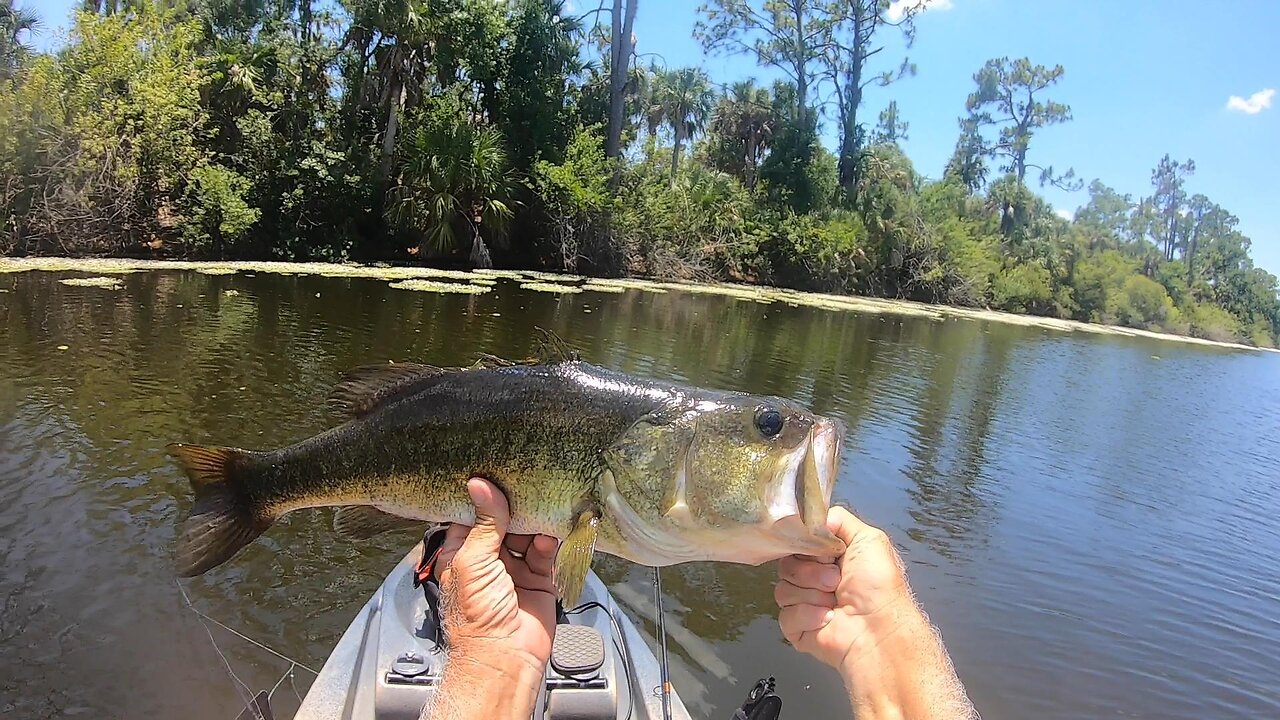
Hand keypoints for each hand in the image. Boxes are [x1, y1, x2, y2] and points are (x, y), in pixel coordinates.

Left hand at [428, 478, 559, 718]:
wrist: (504, 657)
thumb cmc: (476, 615)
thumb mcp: (474, 560)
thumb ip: (484, 522)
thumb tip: (480, 484)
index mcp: (462, 552)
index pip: (472, 515)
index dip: (484, 495)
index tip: (496, 469)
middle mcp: (488, 558)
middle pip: (503, 522)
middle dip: (516, 504)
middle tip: (529, 478)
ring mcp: (514, 569)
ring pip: (527, 534)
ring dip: (536, 520)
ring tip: (547, 498)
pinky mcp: (538, 579)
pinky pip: (546, 552)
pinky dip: (552, 539)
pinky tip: (555, 527)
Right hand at [775, 508, 976, 719]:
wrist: (877, 629)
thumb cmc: (879, 586)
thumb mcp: (869, 538)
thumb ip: (838, 519)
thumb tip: (813, 516)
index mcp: (830, 559)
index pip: (798, 543)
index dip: (806, 545)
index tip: (824, 552)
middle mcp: (816, 580)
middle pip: (786, 564)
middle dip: (810, 571)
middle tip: (835, 580)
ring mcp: (805, 604)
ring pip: (782, 589)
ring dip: (811, 594)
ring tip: (833, 602)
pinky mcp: (797, 628)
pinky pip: (784, 615)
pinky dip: (807, 616)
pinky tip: (827, 619)